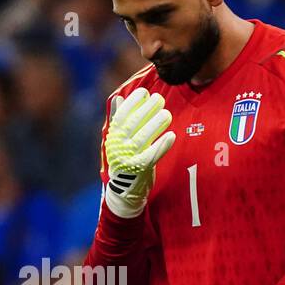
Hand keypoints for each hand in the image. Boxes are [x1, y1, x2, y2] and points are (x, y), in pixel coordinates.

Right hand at [103, 87, 175, 217]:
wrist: (124, 191)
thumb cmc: (125, 160)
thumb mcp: (118, 140)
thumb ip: (118, 119)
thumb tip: (118, 98)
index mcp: (113, 136)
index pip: (121, 116)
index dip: (132, 102)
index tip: (145, 92)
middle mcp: (117, 146)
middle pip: (132, 124)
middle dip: (146, 109)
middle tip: (160, 99)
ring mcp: (127, 158)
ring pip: (142, 138)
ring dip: (155, 124)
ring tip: (167, 114)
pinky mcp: (139, 169)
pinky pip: (151, 156)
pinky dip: (161, 145)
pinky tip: (171, 136)